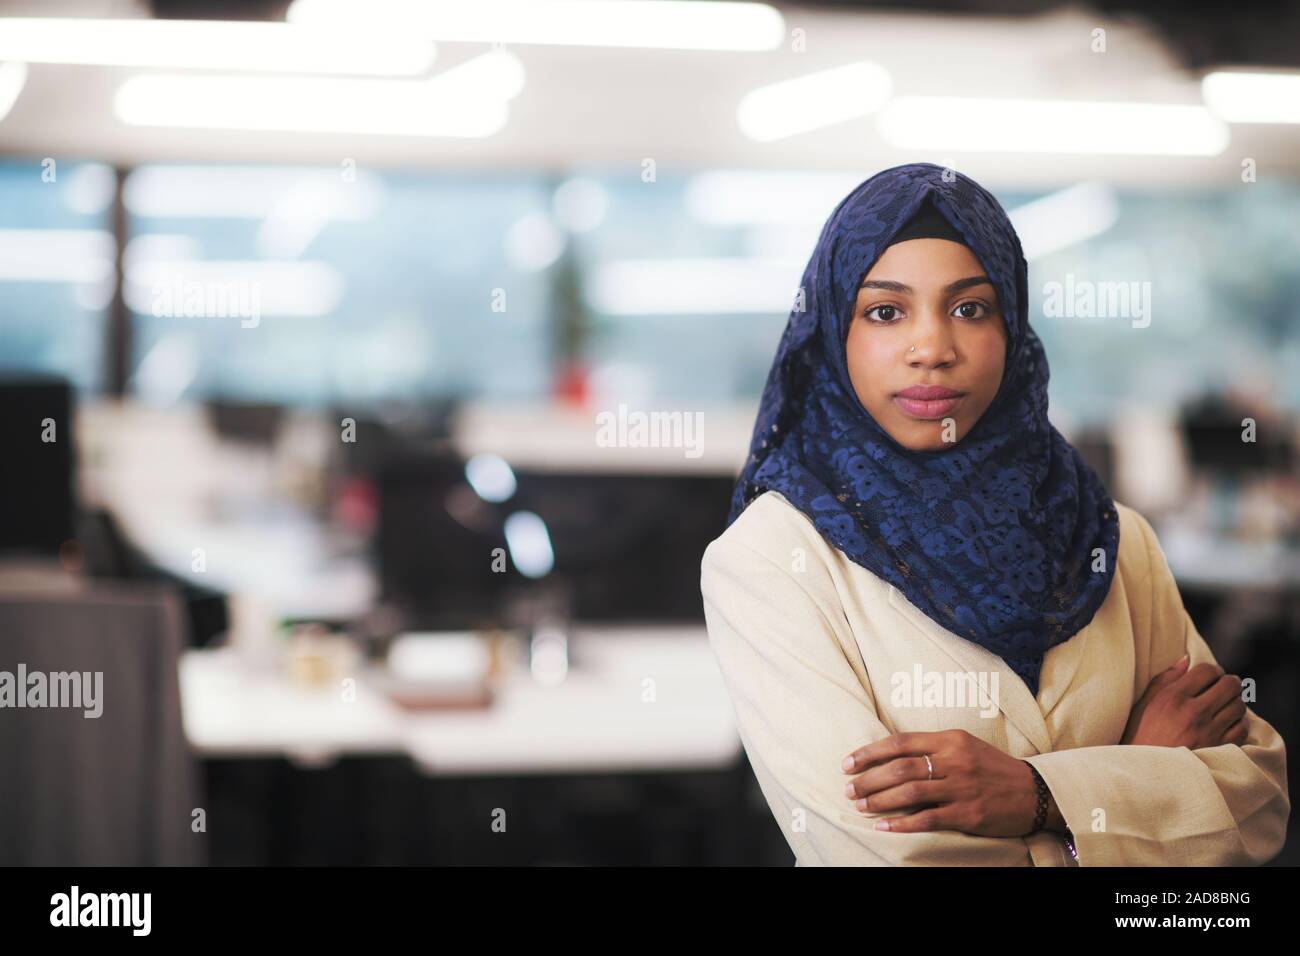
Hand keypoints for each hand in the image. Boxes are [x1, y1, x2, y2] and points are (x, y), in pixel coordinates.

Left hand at [841, 730, 1052, 836]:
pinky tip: (883, 827)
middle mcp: (953, 760)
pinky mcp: (967, 814)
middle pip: (900, 768)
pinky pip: (927, 818)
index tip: (848, 762)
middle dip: (868, 779)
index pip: (900, 742)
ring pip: (909, 792)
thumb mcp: (964, 745)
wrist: (1034, 792)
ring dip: (879, 800)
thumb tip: (891, 755)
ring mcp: (960, 788)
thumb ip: (932, 747)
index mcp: (949, 739)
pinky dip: (902, 823)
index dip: (870, 753)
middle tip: (848, 788)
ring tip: (859, 805)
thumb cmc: (992, 767)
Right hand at [1121, 654, 1248, 748]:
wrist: (1144, 775)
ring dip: (1234, 703)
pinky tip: (1226, 725)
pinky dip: (1237, 724)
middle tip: (1224, 688)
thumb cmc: (1140, 738)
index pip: (1206, 670)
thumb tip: (1186, 660)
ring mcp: (1208, 732)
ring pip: (1239, 706)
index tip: (1211, 676)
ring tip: (1225, 707)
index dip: (1212, 670)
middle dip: (1229, 682)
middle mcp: (1193, 712)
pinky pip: (1241, 729)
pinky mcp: (1219, 749)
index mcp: (1172, 698)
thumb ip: (1164, 680)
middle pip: (1229, 684)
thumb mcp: (1143, 705)